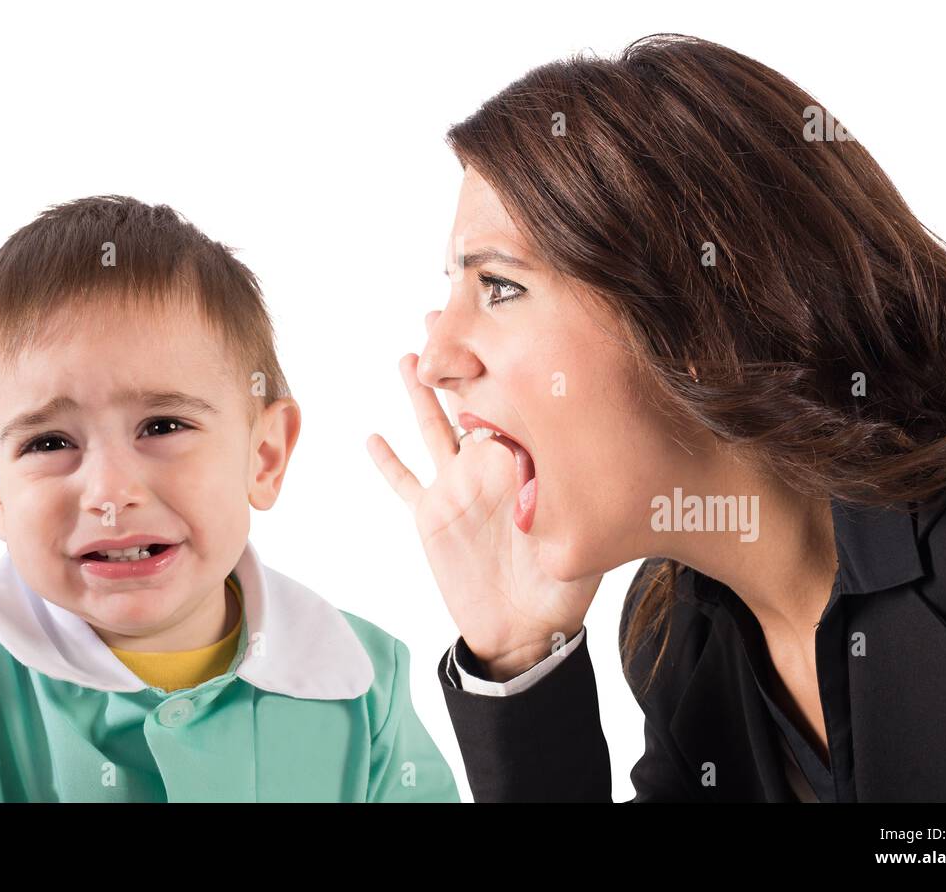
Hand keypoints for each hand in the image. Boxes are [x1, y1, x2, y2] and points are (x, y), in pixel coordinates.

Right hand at [366, 352, 602, 679]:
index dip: (496, 364)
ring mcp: (455, 488)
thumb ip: (563, 500)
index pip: (507, 403)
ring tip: (407, 356)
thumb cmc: (561, 586)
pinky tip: (371, 438)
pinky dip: (387, 463)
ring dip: (418, 394)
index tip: (490, 322)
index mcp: (522, 464)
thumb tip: (549, 460)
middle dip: (455, 357)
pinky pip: (403, 484)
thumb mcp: (574, 539)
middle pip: (466, 399)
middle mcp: (485, 466)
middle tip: (439, 313)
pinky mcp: (430, 516)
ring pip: (431, 429)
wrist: (525, 632)